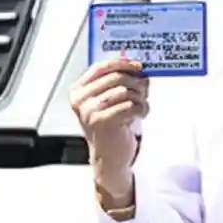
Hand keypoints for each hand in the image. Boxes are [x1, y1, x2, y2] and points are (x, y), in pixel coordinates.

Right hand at [69, 58, 149, 201]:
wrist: (108, 158)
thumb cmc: (110, 128)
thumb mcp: (108, 102)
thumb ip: (117, 83)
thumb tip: (138, 69)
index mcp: (78, 91)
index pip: (101, 67)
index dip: (122, 63)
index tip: (137, 65)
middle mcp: (81, 100)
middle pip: (116, 77)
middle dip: (136, 82)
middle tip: (144, 89)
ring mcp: (90, 111)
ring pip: (126, 91)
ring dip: (140, 98)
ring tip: (140, 106)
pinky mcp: (104, 122)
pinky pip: (132, 105)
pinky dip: (142, 109)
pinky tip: (139, 115)